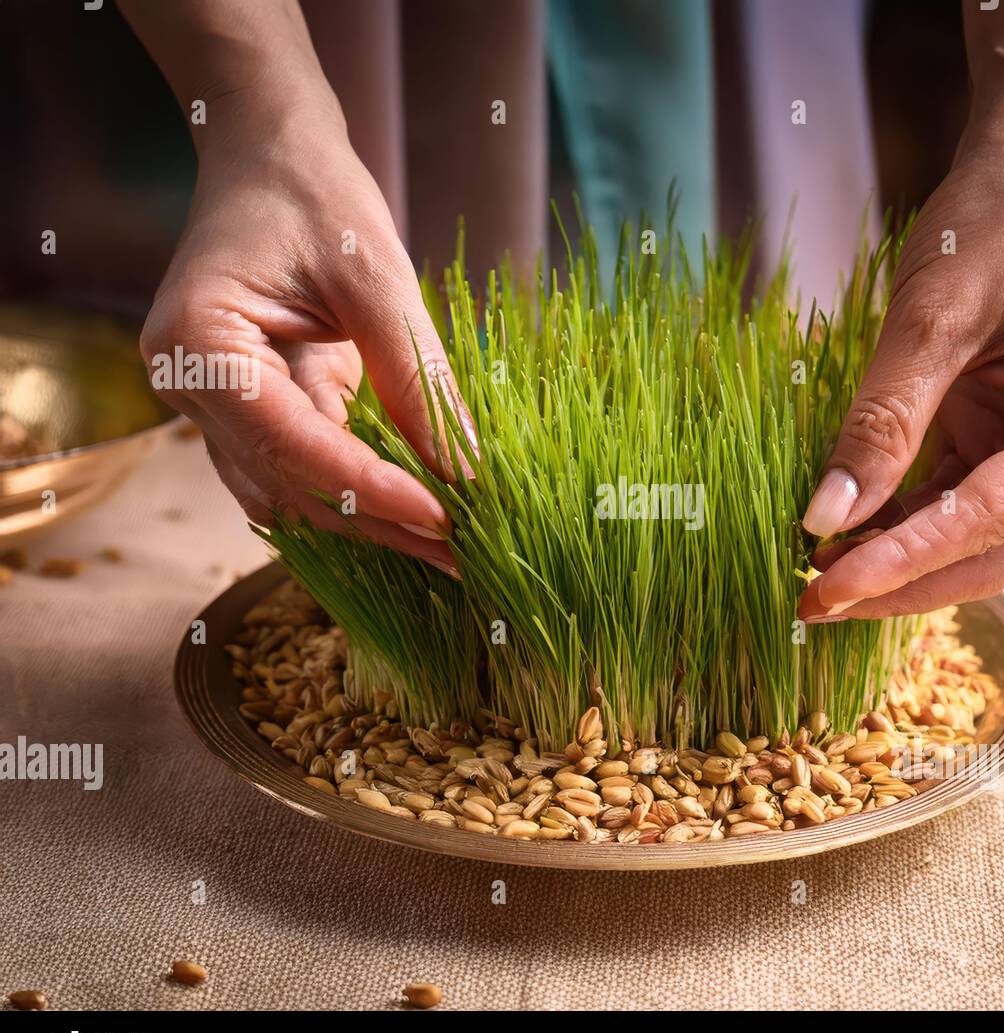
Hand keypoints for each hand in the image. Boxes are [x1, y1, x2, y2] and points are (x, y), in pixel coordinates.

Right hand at [140, 102, 472, 576]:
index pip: (293, 446)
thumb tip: (464, 470)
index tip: (445, 520)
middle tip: (461, 556)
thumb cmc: (315, 196)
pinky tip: (413, 516)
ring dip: (368, 522)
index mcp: (199, 347)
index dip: (372, 491)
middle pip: (289, 486)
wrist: (270, 156)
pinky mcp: (251, 410)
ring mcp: (215, 406)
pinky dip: (356, 494)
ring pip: (292, 493)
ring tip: (445, 549)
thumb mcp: (376, 276)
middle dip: (378, 522)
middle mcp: (191, 390)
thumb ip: (415, 377)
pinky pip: (302, 470)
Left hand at [798, 118, 1003, 621]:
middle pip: (983, 551)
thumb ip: (881, 425)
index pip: (983, 520)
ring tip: (815, 575)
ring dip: (895, 560)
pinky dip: (898, 522)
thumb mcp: (932, 322)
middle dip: (898, 582)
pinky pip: (950, 499)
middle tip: (810, 605)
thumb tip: (823, 520)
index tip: (825, 592)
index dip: (899, 564)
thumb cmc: (998, 221)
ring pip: (965, 538)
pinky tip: (842, 533)